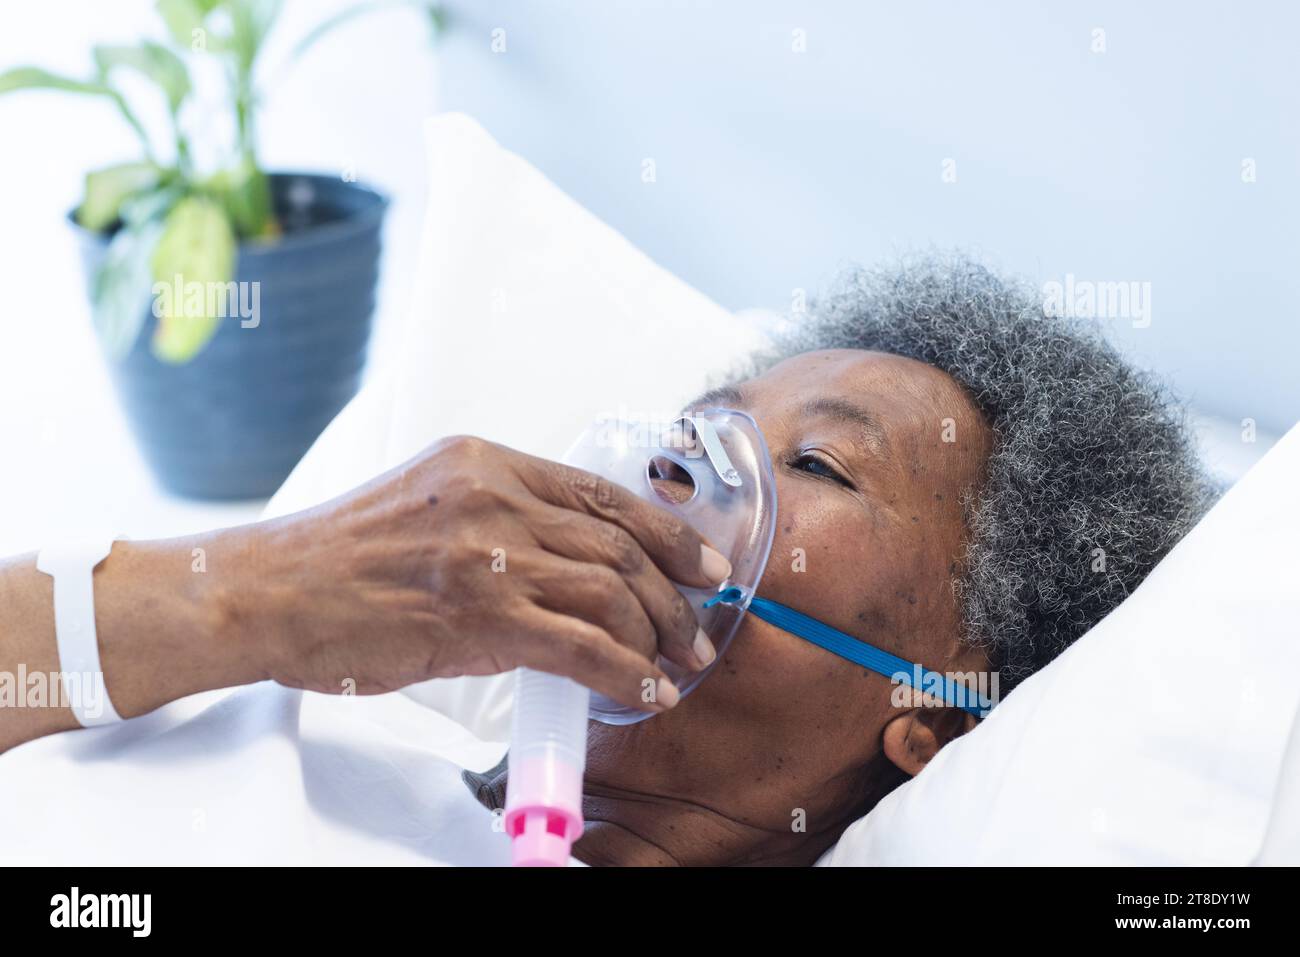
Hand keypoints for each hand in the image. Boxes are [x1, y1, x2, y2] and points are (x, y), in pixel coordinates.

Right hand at [231, 436, 731, 711]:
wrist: (266, 592)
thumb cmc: (339, 559)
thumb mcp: (427, 506)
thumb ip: (498, 518)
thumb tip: (568, 565)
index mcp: (484, 462)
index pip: (602, 494)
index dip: (668, 530)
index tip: (701, 561)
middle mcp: (493, 496)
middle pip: (619, 544)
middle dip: (676, 593)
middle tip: (700, 627)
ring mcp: (487, 553)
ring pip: (611, 591)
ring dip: (659, 634)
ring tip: (677, 664)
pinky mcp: (478, 615)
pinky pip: (580, 644)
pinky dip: (625, 671)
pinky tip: (643, 690)